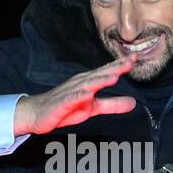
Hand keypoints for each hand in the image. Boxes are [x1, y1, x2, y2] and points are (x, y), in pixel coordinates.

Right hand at [12, 58, 137, 134]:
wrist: (37, 113)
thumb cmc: (65, 108)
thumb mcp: (93, 108)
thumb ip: (112, 104)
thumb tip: (133, 103)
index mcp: (89, 82)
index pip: (106, 72)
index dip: (120, 65)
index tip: (135, 59)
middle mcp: (80, 83)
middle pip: (99, 74)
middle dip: (114, 68)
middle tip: (129, 61)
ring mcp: (70, 92)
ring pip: (87, 85)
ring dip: (100, 80)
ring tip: (114, 76)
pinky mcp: (61, 103)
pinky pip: (71, 99)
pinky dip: (79, 96)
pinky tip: (88, 94)